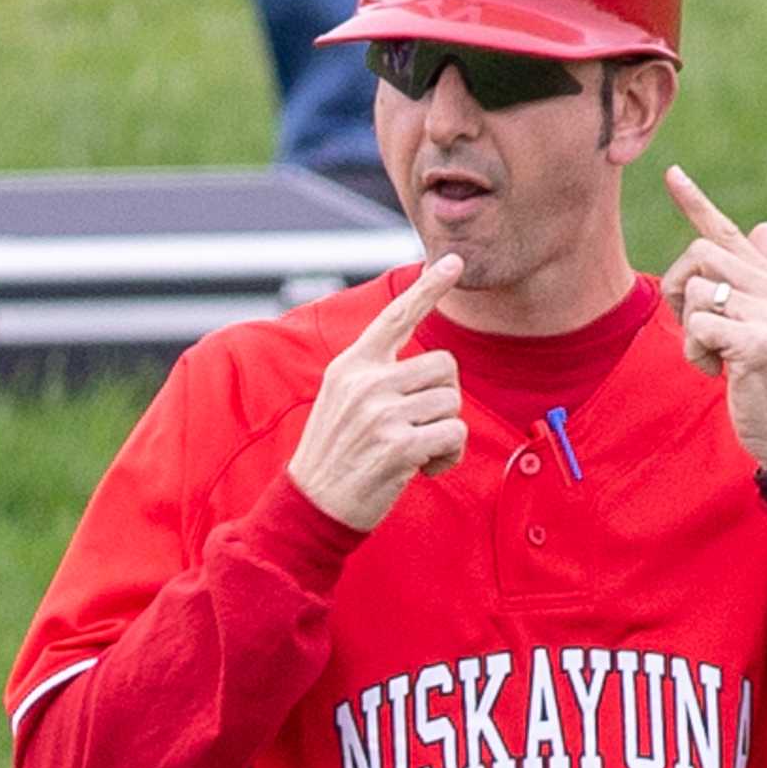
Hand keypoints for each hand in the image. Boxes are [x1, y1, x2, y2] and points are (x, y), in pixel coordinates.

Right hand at [287, 253, 466, 531]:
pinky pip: (453, 435)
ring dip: (446, 432)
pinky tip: (424, 470)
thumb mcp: (342, 400)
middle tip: (421, 427)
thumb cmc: (336, 455)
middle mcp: (366, 381)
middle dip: (445, 398)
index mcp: (352, 364)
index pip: (396, 316)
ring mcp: (381, 413)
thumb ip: (375, 375)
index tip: (454, 262)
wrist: (312, 505)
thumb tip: (425, 365)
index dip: (428, 289)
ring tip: (417, 452)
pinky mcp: (399, 446)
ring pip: (453, 402)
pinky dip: (448, 456)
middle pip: (445, 365)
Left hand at [659, 166, 766, 470]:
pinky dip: (696, 353)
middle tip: (694, 330)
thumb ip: (757, 279)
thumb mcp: (763, 324)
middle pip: (697, 254)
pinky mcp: (756, 341)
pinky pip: (699, 326)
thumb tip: (765, 228)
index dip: (696, 202)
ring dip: (689, 333)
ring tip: (715, 358)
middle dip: (678, 291)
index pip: (727, 233)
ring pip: (694, 293)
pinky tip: (718, 373)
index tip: (672, 173)